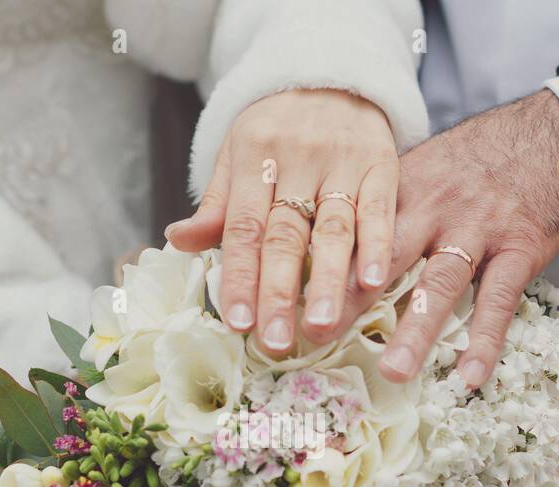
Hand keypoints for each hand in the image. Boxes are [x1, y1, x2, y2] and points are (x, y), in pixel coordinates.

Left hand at [166, 89, 398, 356]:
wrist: (331, 74)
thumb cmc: (276, 129)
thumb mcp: (236, 156)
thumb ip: (216, 205)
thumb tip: (177, 241)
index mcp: (252, 158)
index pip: (243, 229)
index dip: (240, 278)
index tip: (237, 323)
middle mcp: (296, 159)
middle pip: (285, 236)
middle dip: (279, 292)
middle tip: (276, 341)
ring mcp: (341, 161)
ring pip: (333, 228)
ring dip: (328, 281)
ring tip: (321, 326)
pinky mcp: (381, 163)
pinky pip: (379, 209)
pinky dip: (377, 246)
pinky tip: (374, 282)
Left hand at [324, 89, 558, 386]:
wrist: (550, 131)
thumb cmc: (476, 161)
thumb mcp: (421, 168)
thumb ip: (379, 207)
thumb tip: (322, 246)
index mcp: (399, 190)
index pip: (350, 231)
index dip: (315, 265)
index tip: (282, 298)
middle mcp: (433, 208)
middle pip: (384, 257)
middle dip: (348, 298)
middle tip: (316, 334)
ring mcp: (478, 228)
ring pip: (441, 282)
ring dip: (416, 328)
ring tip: (394, 370)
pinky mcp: (519, 247)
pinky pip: (499, 298)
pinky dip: (485, 338)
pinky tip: (471, 375)